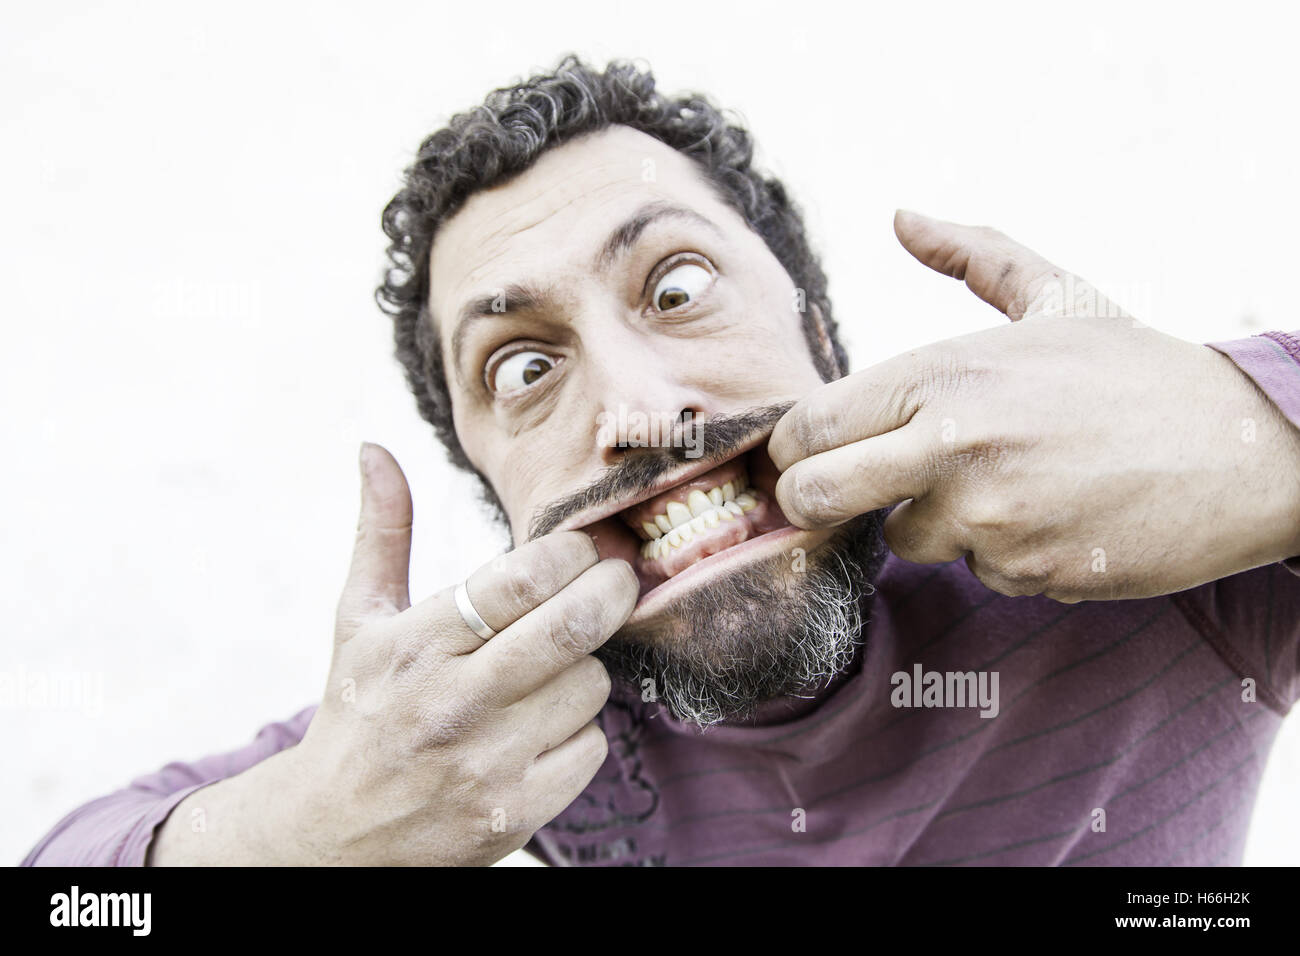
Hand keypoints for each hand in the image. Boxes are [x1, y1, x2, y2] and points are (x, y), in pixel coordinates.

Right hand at [151, 443, 636, 864]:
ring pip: (590, 686)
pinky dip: (580, 733)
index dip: (570, 552)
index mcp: (414, 644)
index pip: (519, 581)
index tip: (584, 546)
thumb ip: (382, 533)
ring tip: (554, 667)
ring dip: (586, 668)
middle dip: (612, 589)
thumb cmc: (357, 711)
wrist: (334, 835)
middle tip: (619, 576)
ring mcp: (485, 764)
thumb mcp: (357, 620)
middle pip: (571, 628)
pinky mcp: (514, 813)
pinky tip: (545, 728)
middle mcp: (451, 703)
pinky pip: (591, 748)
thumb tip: (375, 448)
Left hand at [769, 211, 1299, 601]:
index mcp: (940, 374)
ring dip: (934, 523)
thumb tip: (904, 217)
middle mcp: (950, 446)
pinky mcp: (1026, 571)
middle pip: (813, 497)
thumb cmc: (1137, 369)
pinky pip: (977, 572)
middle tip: (843, 493)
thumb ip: (971, 255)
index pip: (807, 427)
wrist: (1245, 448)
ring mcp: (987, 517)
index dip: (793, 448)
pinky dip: (1001, 554)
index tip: (806, 454)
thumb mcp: (1055, 295)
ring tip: (1003, 483)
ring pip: (903, 540)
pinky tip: (1050, 516)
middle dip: (812, 502)